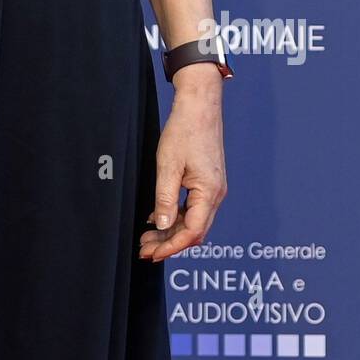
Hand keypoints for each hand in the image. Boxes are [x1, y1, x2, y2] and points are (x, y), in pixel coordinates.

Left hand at [139, 70, 226, 261]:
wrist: (200, 106)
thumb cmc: (185, 131)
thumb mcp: (168, 166)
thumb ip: (165, 199)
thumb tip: (160, 226)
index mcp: (209, 193)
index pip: (191, 232)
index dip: (170, 246)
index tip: (151, 254)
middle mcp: (216, 194)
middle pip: (194, 231)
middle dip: (169, 243)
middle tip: (144, 250)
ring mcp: (213, 188)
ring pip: (193, 221)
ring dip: (171, 231)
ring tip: (147, 238)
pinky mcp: (208, 182)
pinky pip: (193, 208)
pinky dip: (176, 216)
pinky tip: (157, 219)